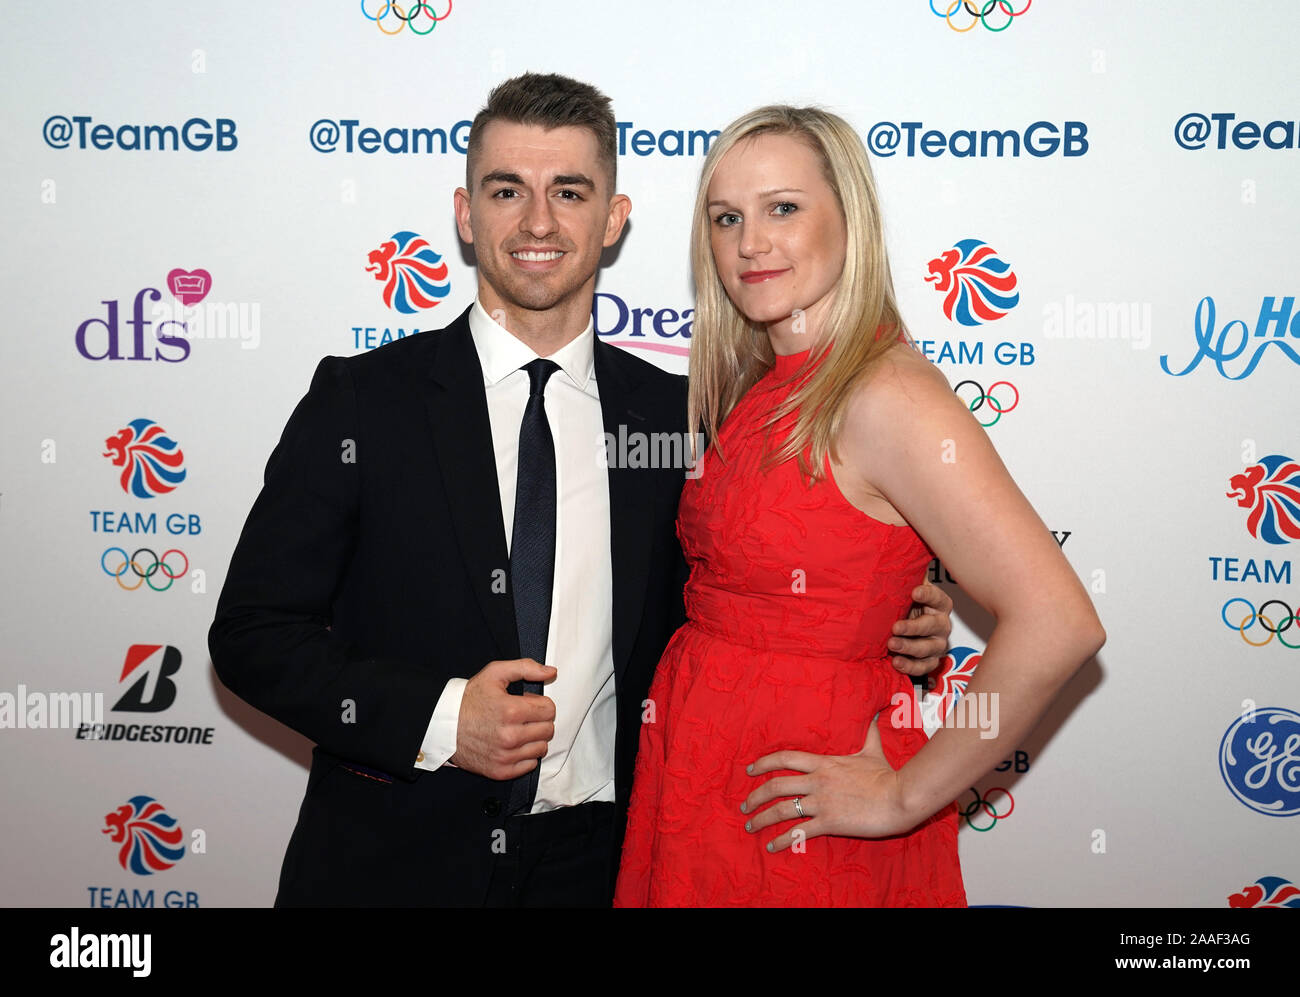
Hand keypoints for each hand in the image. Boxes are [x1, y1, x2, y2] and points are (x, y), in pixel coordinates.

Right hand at [450, 658, 555, 779]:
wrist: (444, 725)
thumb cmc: (469, 699)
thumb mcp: (494, 674)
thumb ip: (526, 668)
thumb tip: (552, 672)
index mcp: (511, 710)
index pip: (549, 709)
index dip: (540, 704)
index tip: (527, 703)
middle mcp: (510, 736)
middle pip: (548, 729)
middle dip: (539, 720)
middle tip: (523, 717)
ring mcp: (505, 756)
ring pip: (542, 748)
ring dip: (534, 738)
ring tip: (518, 730)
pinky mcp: (500, 771)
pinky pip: (530, 765)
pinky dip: (525, 755)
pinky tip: (513, 745)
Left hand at [741, 715, 914, 852]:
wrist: (900, 797)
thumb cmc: (887, 775)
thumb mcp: (872, 750)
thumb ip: (869, 733)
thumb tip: (875, 714)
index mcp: (824, 763)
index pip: (785, 758)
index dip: (763, 763)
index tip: (749, 770)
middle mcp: (817, 781)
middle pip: (775, 786)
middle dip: (755, 797)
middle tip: (744, 805)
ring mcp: (822, 802)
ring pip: (782, 810)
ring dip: (762, 819)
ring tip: (750, 827)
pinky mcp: (829, 822)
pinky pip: (799, 832)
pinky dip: (782, 840)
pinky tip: (772, 846)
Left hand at [888, 582, 952, 675]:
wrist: (901, 630)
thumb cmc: (905, 605)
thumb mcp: (904, 590)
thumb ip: (905, 575)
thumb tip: (901, 549)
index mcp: (938, 604)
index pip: (937, 597)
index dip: (927, 594)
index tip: (914, 591)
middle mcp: (941, 623)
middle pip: (933, 626)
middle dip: (914, 627)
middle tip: (895, 627)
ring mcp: (938, 643)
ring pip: (930, 648)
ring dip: (910, 647)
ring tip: (892, 645)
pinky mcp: (931, 660)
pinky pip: (925, 666)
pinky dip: (911, 666)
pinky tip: (896, 662)